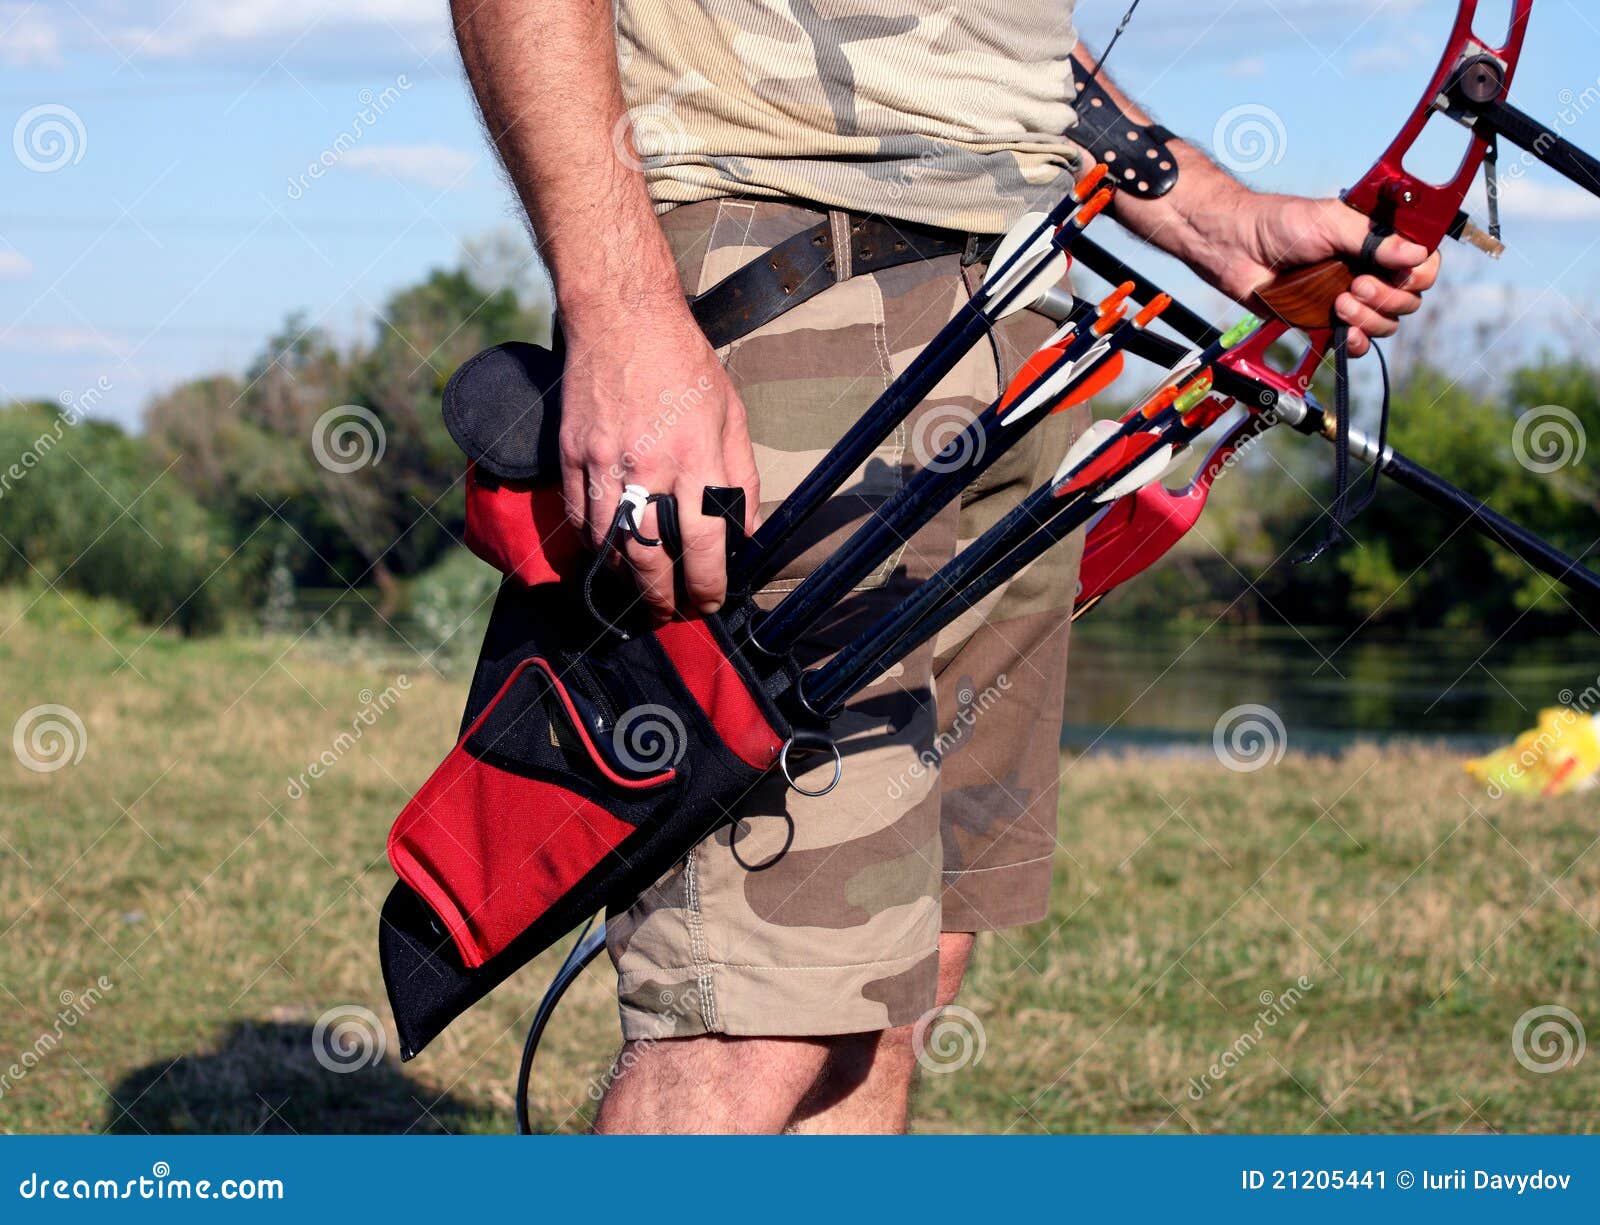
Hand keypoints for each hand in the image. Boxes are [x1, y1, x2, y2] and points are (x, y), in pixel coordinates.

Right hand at [557, 302, 759, 618]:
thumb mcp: (732, 416)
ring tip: (641, 592)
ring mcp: (604, 464)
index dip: (707, 584)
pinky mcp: (572, 456)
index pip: (705, 544)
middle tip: (670, 612)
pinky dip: (593, 545)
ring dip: (626, 579)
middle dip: (661, 598)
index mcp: (696, 457)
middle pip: (650, 558)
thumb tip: (746, 533)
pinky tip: (608, 554)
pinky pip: (579, 519)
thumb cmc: (684, 364)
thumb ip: (742, 478)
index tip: (709, 601)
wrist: (622, 318)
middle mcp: (649, 467)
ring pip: (609, 546)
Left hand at [1190, 190, 1440, 355]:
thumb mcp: (1330, 221)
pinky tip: (1344, 332)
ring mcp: (1350, 297)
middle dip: (1388, 297)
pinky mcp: (1326, 321)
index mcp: (1379, 243)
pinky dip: (1356, 342)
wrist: (1236, 248)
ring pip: (1386, 323)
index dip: (1419, 273)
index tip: (1400, 272)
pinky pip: (1357, 343)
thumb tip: (1416, 253)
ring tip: (1338, 302)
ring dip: (1369, 318)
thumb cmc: (1281, 224)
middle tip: (1355, 285)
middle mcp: (1370, 270)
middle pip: (1408, 299)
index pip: (1423, 264)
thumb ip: (1373, 239)